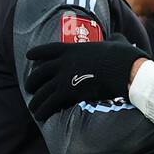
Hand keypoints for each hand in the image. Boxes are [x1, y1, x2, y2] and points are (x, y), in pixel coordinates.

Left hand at [25, 39, 146, 120]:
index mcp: (73, 48)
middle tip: (29, 88)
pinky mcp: (68, 91)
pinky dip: (43, 110)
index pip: (48, 50)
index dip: (36, 53)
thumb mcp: (116, 42)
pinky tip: (40, 116)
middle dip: (32, 81)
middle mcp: (64, 62)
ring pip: (42, 91)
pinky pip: (49, 103)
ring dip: (36, 101)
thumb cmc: (123, 57)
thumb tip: (117, 38)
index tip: (28, 56)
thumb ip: (113, 39)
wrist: (124, 70)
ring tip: (33, 109)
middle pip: (39, 72)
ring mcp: (64, 77)